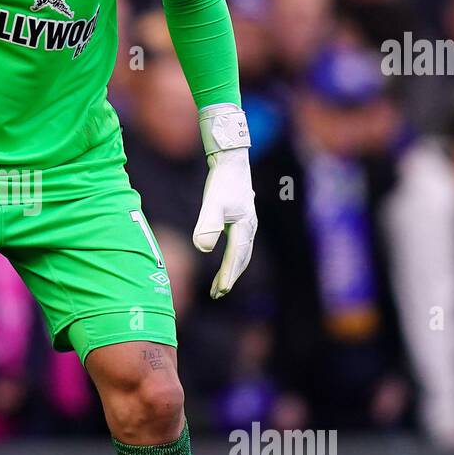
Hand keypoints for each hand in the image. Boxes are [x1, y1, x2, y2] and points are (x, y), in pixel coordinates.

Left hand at [192, 104, 256, 298]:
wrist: (231, 161)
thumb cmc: (222, 182)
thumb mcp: (212, 202)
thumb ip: (208, 224)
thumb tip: (203, 249)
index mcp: (244, 227)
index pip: (235, 257)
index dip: (228, 275)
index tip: (220, 291)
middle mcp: (249, 228)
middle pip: (241, 259)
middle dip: (230, 277)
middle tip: (217, 293)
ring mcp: (248, 224)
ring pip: (242, 253)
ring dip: (233, 269)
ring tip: (220, 284)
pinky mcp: (242, 219)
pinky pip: (240, 245)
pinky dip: (234, 258)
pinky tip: (226, 261)